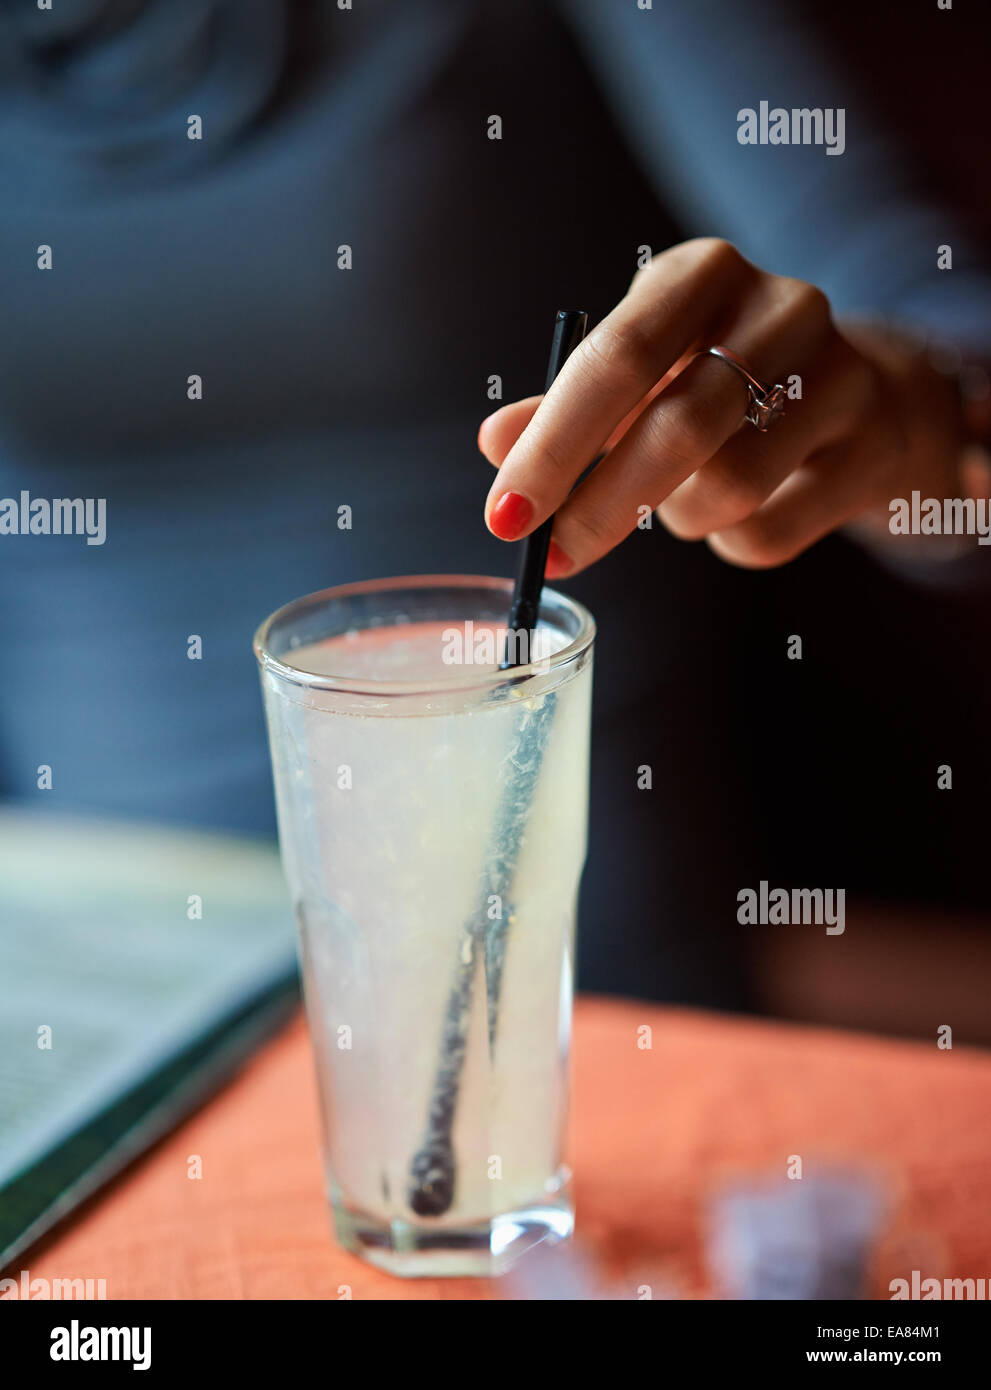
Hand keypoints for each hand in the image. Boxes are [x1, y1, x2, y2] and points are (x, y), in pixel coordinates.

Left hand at [479, 238, 978, 573]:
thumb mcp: (643, 373)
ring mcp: (841, 375)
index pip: (615, 359)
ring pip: (728, 487)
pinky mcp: (873, 446)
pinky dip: (731, 540)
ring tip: (679, 498)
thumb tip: (496, 443)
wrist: (864, 392)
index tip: (504, 516)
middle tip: (550, 557)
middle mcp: (782, 307)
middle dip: (600, 506)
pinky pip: (770, 530)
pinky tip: (738, 511)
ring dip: (677, 518)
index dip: (552, 446)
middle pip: (677, 426)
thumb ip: (566, 408)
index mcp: (703, 274)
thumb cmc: (720, 380)